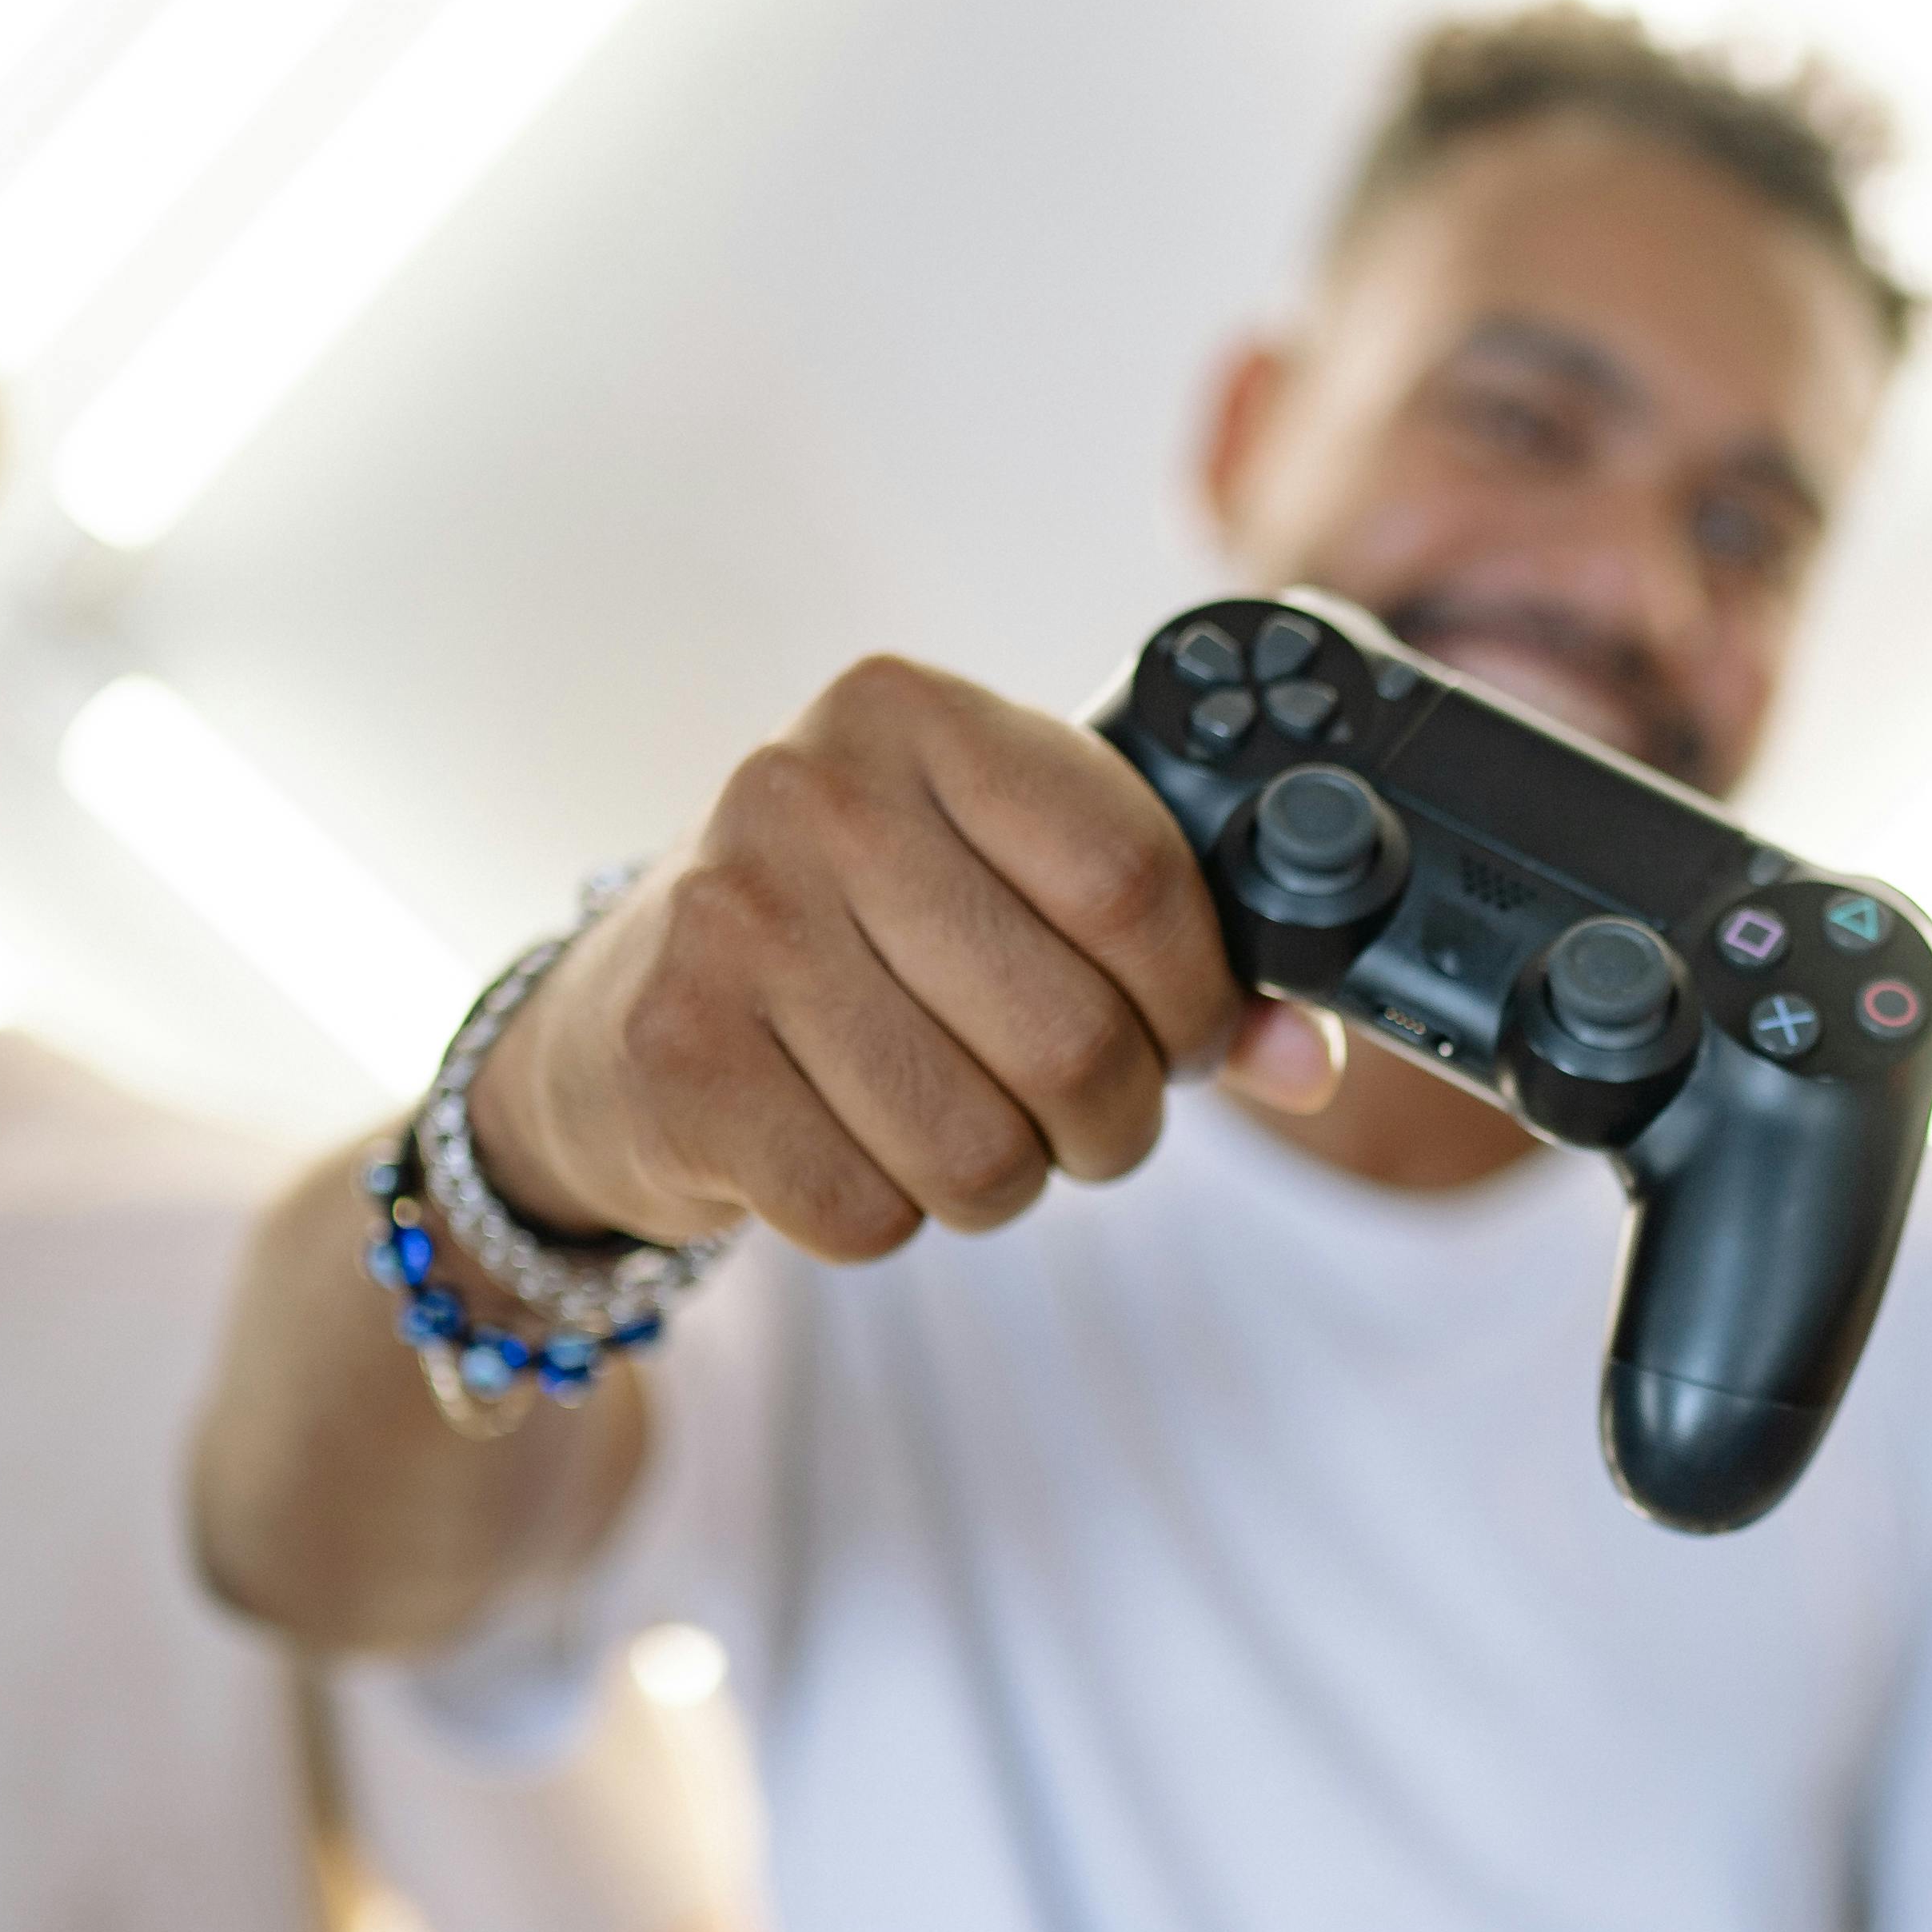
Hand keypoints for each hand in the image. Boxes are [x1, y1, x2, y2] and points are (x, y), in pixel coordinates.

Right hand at [474, 655, 1341, 1256]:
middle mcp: (810, 793)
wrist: (621, 1018)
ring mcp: (729, 921)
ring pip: (977, 1149)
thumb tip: (1309, 1062)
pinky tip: (850, 1148)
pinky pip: (870, 1213)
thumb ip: (1178, 957)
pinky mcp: (677, 1058)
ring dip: (1004, 1181)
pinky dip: (890, 1217)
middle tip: (1083, 1118)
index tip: (1188, 1039)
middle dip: (1111, 1121)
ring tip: (963, 1131)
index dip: (1199, 1000)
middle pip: (1071, 1036)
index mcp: (917, 714)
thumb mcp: (1011, 891)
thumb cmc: (860, 941)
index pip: (1135, 878)